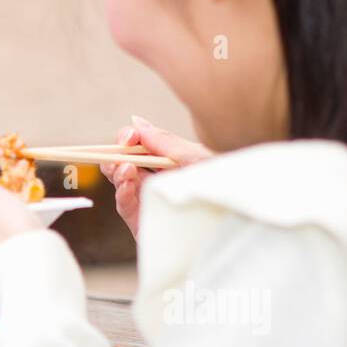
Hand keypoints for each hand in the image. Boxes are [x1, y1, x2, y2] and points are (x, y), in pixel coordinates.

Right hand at [101, 114, 212, 239]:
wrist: (229, 225)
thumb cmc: (220, 189)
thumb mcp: (196, 158)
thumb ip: (165, 141)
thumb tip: (136, 121)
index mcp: (170, 161)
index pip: (139, 145)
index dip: (129, 137)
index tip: (129, 137)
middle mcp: (156, 178)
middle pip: (124, 159)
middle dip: (117, 152)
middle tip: (123, 150)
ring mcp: (148, 199)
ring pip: (120, 179)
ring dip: (117, 170)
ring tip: (127, 168)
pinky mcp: (142, 221)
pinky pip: (123, 204)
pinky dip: (121, 192)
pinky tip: (127, 184)